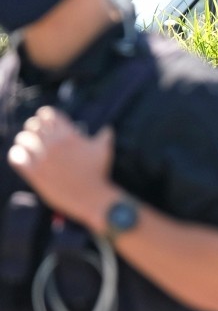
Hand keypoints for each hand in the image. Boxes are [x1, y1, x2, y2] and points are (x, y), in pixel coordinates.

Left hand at [8, 107, 116, 227]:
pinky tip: (23, 158)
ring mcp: (42, 158)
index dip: (45, 116)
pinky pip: (16, 157)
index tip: (46, 122)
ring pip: (22, 139)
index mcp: (69, 134)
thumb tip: (107, 128)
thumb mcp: (104, 150)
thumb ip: (104, 136)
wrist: (91, 197)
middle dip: (34, 128)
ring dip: (25, 141)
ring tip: (29, 147)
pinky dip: (17, 154)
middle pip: (32, 124)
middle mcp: (53, 143)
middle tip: (37, 135)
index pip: (47, 113)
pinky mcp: (34, 172)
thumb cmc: (99, 173)